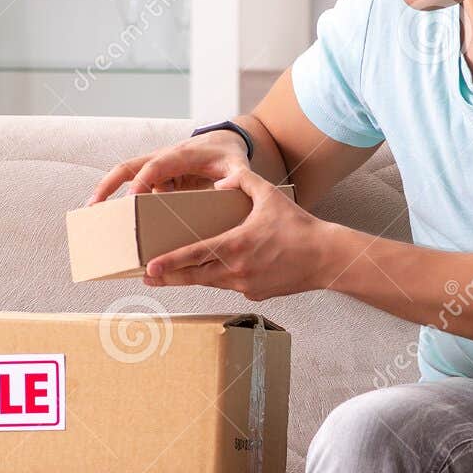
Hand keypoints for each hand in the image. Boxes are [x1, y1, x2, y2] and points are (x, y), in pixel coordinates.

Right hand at [83, 129, 250, 205]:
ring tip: (92, 212)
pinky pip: (135, 183)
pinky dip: (122, 197)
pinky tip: (114, 216)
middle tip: (94, 206)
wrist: (224, 141)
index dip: (142, 181)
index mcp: (181, 155)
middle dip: (109, 184)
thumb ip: (238, 177)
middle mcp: (163, 158)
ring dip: (108, 191)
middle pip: (128, 167)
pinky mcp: (156, 175)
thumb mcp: (238, 165)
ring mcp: (156, 166)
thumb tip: (224, 188)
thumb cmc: (228, 154)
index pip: (156, 166)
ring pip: (126, 174)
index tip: (132, 199)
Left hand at [142, 167, 338, 300]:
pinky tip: (218, 271)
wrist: (326, 257)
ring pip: (211, 282)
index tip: (150, 267)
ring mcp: (246, 285)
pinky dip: (221, 278)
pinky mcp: (256, 293)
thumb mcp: (269, 195)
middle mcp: (237, 270)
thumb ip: (243, 181)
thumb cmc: (299, 227)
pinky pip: (231, 285)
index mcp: (236, 245)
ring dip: (191, 278)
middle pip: (195, 277)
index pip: (195, 255)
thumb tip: (220, 179)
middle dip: (169, 277)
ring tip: (171, 276)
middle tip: (147, 276)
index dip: (170, 262)